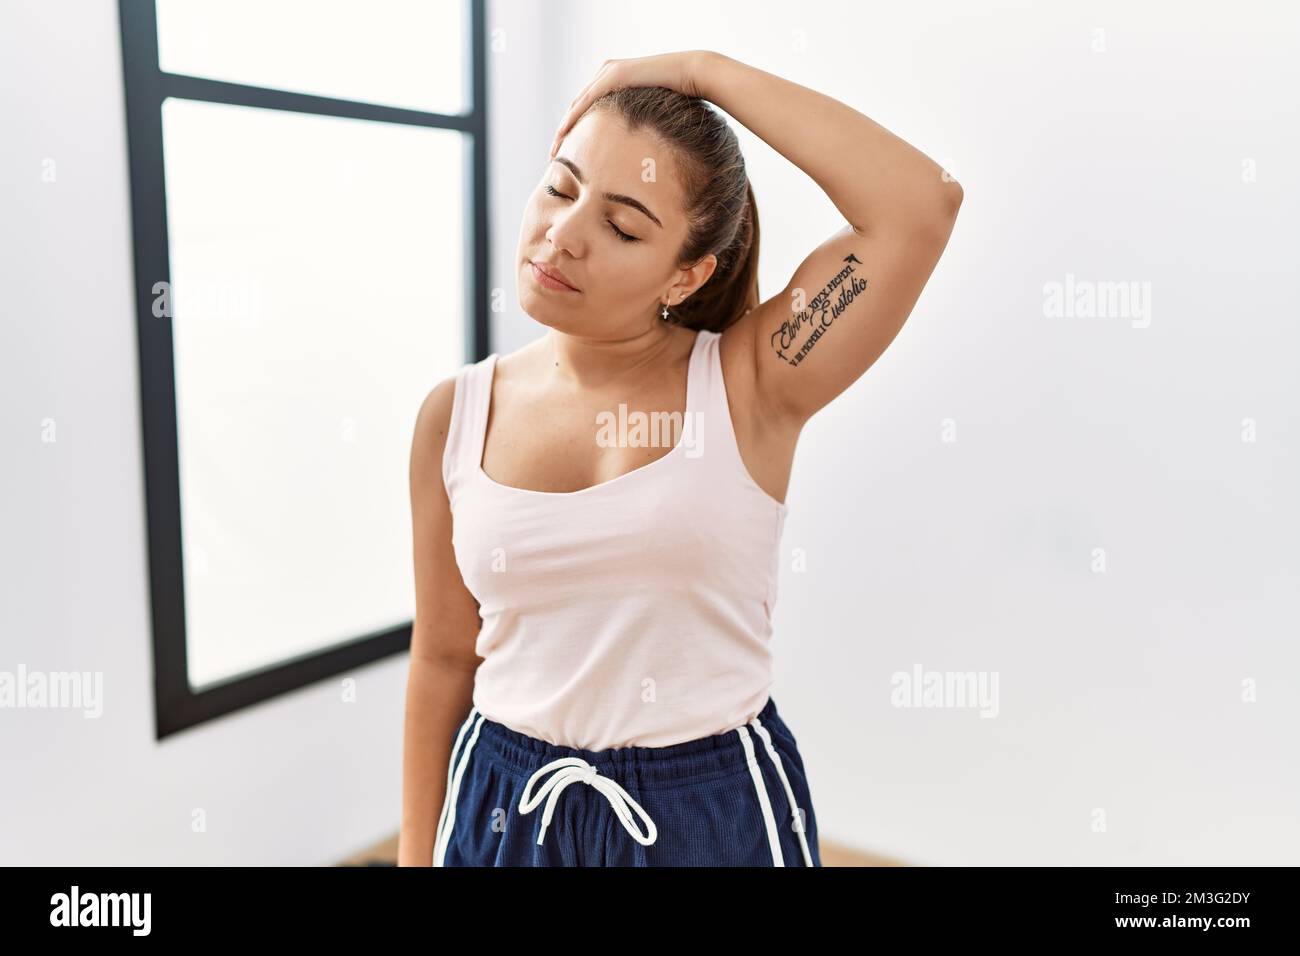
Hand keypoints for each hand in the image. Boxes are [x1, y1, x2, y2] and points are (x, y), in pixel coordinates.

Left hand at [548, 50, 711, 157]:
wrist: (689, 73)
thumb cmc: (677, 94)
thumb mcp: (648, 111)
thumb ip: (636, 121)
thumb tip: (634, 146)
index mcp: (611, 80)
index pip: (585, 108)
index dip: (573, 129)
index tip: (566, 151)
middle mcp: (605, 72)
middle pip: (576, 106)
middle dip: (563, 132)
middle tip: (553, 155)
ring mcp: (607, 72)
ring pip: (576, 105)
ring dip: (563, 129)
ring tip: (555, 150)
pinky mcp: (613, 75)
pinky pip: (587, 100)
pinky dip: (573, 118)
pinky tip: (564, 134)